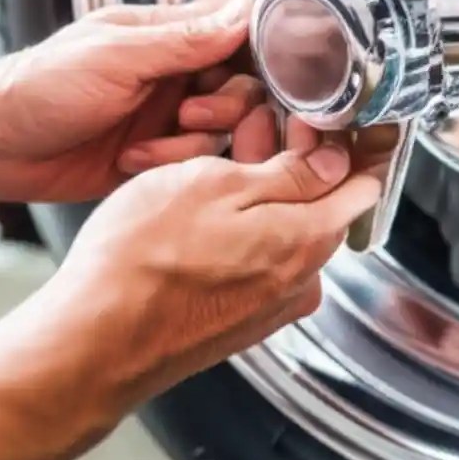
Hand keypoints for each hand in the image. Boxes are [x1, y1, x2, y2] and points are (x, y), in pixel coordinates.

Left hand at [0, 0, 259, 201]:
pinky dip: (169, 164)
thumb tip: (245, 8)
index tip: (246, 75)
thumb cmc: (40, 87)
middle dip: (225, 106)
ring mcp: (166, 116)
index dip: (252, 56)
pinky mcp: (157, 155)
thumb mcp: (119, 56)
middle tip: (189, 113)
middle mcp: (173, 73)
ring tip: (147, 146)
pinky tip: (131, 161)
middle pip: (242, 87)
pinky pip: (194, 162)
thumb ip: (186, 38)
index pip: (237, 34)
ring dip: (191, 142)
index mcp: (165, 35)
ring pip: (223, 130)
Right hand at [36, 123, 380, 405]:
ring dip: (263, 193)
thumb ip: (288, 174)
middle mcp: (302, 280)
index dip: (344, 141)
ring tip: (219, 159)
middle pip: (322, 206)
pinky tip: (202, 212)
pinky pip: (258, 263)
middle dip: (296, 160)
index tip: (317, 117)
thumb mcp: (217, 184)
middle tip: (255, 123)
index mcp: (309, 240)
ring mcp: (272, 306)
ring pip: (286, 232)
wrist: (95, 342)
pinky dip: (242, 231)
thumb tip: (335, 163)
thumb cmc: (144, 258)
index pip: (363, 184)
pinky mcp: (241, 321)